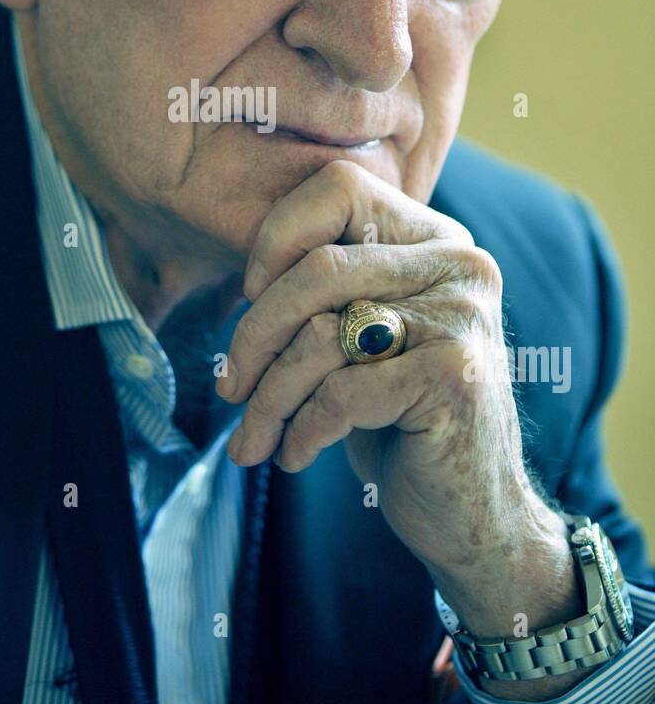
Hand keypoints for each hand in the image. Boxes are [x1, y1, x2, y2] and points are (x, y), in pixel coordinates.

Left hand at [221, 160, 582, 674]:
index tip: (249, 294)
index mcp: (436, 238)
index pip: (340, 188)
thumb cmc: (400, 421)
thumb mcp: (366, 337)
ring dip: (268, 398)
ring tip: (254, 438)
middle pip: (318, 269)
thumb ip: (330, 289)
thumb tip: (244, 275)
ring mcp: (463, 318)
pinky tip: (296, 455)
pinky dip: (301, 431)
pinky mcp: (453, 377)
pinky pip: (339, 393)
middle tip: (229, 386)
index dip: (278, 234)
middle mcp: (460, 264)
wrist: (474, 516)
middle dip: (254, 335)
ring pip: (320, 336)